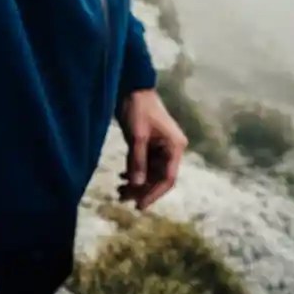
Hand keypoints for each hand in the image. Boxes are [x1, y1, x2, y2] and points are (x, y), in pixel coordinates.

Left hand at [116, 88, 188, 210]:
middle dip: (141, 189)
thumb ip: (137, 161)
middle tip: (122, 198)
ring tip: (118, 191)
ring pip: (150, 173)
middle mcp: (171, 149)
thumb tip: (137, 185)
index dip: (153, 194)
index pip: (167, 178)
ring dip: (136, 182)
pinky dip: (133, 172)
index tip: (139, 205)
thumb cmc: (137, 108)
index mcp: (174, 146)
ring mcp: (160, 147)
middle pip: (158, 178)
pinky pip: (144, 164)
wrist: (131, 87)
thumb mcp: (136, 136)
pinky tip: (121, 177)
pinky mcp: (150, 144)